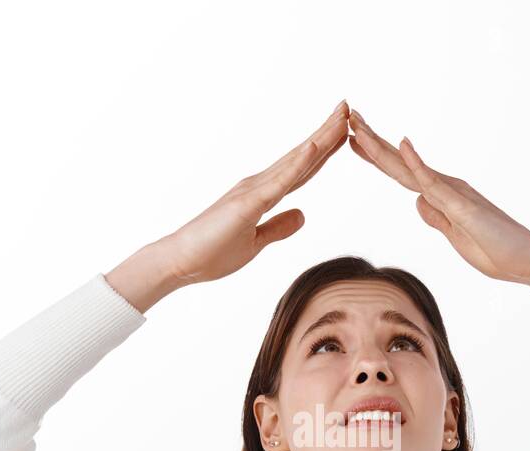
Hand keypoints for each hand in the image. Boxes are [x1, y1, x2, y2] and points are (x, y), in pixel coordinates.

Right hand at [154, 100, 350, 286]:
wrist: (180, 262)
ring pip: (294, 161)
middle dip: (328, 133)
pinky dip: (297, 164)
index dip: (324, 150)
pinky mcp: (246, 204)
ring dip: (320, 138)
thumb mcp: (255, 242)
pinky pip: (278, 182)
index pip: (302, 170)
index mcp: (263, 194)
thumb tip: (303, 215)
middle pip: (302, 156)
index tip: (345, 131)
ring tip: (342, 116)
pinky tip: (314, 147)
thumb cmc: (211, 254)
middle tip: (349, 108)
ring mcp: (252, 191)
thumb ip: (278, 227)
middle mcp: (259, 184)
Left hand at [347, 109, 529, 284]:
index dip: (376, 157)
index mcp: (442, 196)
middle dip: (371, 141)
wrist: (528, 260)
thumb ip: (437, 217)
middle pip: (400, 163)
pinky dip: (416, 163)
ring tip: (358, 126)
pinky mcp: (462, 205)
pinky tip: (401, 145)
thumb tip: (418, 203)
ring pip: (409, 167)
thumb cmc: (496, 251)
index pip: (401, 173)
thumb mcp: (455, 236)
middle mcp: (446, 187)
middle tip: (347, 116)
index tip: (353, 141)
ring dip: (382, 146)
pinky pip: (434, 181)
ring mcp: (453, 193)